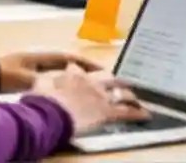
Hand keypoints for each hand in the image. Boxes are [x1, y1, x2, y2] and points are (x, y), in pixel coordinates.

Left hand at [0, 50, 101, 92]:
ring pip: (62, 66)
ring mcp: (36, 63)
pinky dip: (64, 77)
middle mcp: (42, 56)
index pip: (70, 58)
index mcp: (43, 56)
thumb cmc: (6, 75)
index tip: (102, 69)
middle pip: (69, 61)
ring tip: (89, 81)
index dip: (86, 63)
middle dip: (84, 67)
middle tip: (100, 76)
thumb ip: (45, 81)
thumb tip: (62, 85)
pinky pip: (54, 72)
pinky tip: (68, 86)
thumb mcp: (27, 79)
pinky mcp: (31, 71)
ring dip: (75, 72)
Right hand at [32, 64, 149, 132]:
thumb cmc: (42, 102)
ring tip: (138, 98)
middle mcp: (91, 82)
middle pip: (108, 79)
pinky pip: (126, 112)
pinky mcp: (108, 111)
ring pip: (121, 93)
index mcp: (73, 75)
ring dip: (130, 96)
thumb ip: (44, 82)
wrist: (51, 113)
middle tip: (125, 82)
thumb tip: (41, 79)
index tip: (85, 71)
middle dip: (117, 81)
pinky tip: (146, 115)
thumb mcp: (39, 87)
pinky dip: (137, 114)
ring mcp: (101, 96)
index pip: (80, 69)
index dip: (83, 71)